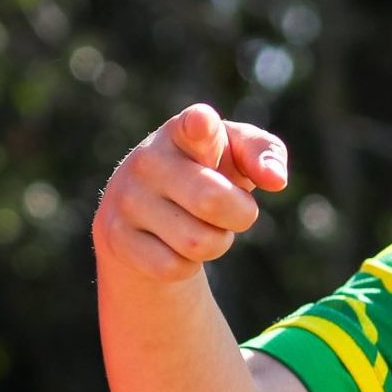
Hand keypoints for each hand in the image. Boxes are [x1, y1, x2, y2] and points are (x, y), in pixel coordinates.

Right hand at [94, 104, 288, 281]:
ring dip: (215, 243)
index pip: (194, 126)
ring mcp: (127, 198)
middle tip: (233, 211)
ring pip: (198, 243)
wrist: (143, 207)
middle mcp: (148, 159)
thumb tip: (276, 181)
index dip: (201, 126)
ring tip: (200, 226)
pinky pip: (174, 268)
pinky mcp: (115, 235)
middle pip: (214, 201)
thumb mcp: (236, 154)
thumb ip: (265, 154)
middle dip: (239, 215)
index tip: (203, 123)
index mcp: (183, 131)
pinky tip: (173, 245)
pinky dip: (187, 266)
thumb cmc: (205, 172)